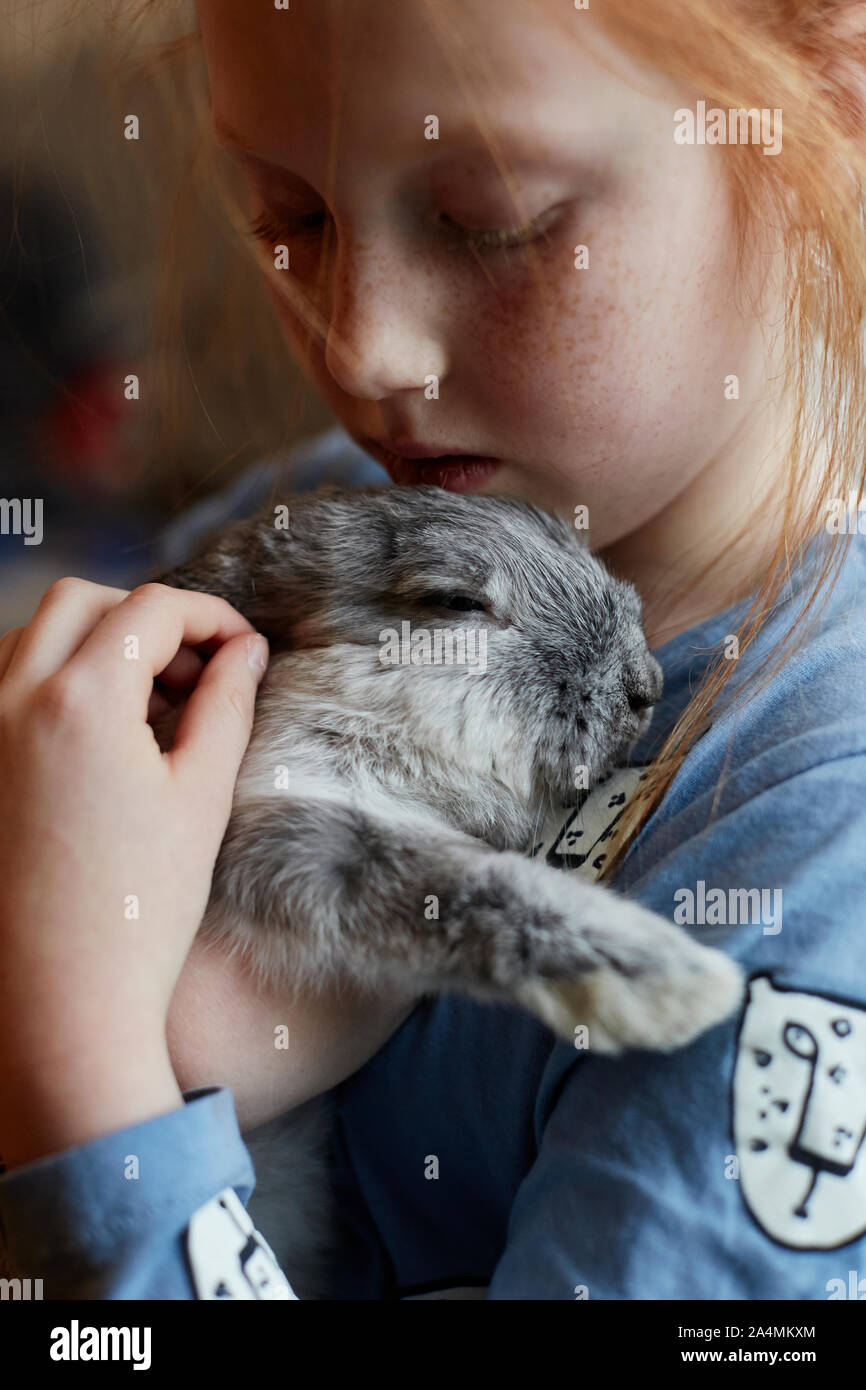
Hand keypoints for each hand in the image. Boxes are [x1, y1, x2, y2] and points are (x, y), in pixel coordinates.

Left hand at [0, 579, 267, 1166]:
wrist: (59, 1006)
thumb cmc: (138, 912)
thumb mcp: (200, 797)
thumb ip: (226, 706)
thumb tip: (246, 652)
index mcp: (80, 700)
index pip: (151, 610)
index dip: (210, 617)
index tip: (243, 647)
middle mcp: (10, 699)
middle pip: (84, 602)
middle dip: (147, 619)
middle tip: (196, 669)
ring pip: (33, 637)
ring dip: (94, 645)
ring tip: (148, 707)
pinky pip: (4, 687)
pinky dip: (50, 683)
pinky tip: (94, 738)